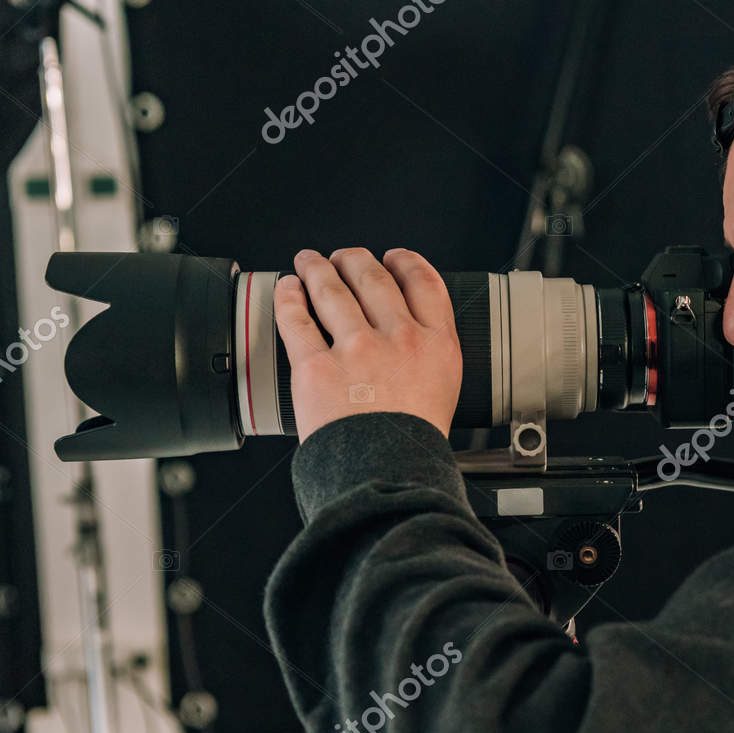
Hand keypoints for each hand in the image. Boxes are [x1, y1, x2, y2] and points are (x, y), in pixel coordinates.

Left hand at [272, 247, 461, 441]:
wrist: (390, 474)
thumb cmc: (415, 445)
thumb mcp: (446, 391)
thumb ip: (430, 357)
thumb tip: (411, 335)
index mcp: (436, 345)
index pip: (423, 282)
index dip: (406, 261)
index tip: (394, 258)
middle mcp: (398, 339)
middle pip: (373, 277)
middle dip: (353, 260)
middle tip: (343, 258)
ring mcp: (356, 350)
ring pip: (331, 289)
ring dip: (316, 268)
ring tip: (308, 262)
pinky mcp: (317, 367)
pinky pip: (296, 320)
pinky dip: (288, 297)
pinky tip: (287, 288)